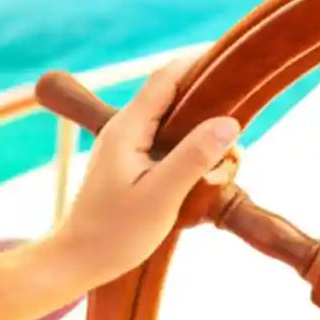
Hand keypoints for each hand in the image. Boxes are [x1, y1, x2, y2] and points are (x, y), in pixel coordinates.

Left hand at [47, 58, 240, 284]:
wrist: (77, 262)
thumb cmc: (116, 233)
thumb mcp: (161, 196)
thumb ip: (194, 157)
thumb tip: (230, 122)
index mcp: (128, 128)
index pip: (165, 78)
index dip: (197, 63)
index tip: (231, 58)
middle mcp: (124, 129)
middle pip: (171, 94)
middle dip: (208, 97)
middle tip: (241, 108)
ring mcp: (127, 145)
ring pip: (172, 118)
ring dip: (202, 124)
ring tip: (230, 146)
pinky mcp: (132, 162)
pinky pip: (168, 139)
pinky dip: (192, 144)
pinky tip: (209, 166)